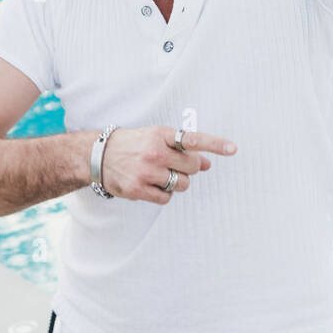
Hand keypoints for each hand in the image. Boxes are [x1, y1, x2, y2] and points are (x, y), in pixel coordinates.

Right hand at [100, 125, 236, 203]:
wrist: (99, 154)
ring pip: (181, 184)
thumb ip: (182, 149)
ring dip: (176, 182)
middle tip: (173, 164)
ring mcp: (146, 172)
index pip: (193, 139)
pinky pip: (166, 198)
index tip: (232, 149)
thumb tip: (208, 163)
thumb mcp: (156, 137)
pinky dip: (164, 193)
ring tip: (160, 174)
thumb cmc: (134, 144)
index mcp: (161, 135)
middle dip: (188, 168)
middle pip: (192, 167)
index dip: (215, 144)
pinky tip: (152, 184)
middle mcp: (155, 152)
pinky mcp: (138, 189)